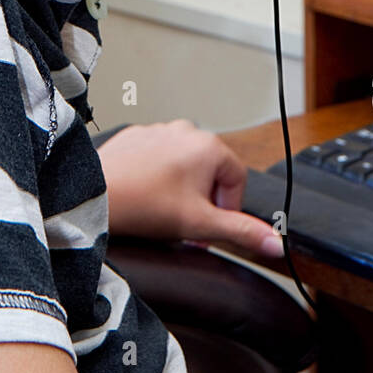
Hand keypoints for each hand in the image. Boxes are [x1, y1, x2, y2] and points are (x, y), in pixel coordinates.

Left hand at [95, 120, 283, 265]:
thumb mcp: (200, 224)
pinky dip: (158, 177)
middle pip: (211, 172)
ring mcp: (160, 130)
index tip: (208, 229)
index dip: (227, 210)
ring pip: (184, 165)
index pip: (236, 180)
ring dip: (182, 189)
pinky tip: (146, 196)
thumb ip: (241, 232)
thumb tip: (275, 243)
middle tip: (185, 224)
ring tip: (163, 212)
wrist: (96, 195)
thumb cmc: (145, 206)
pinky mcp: (137, 135)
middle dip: (204, 201)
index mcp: (209, 146)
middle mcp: (187, 130)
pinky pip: (159, 158)